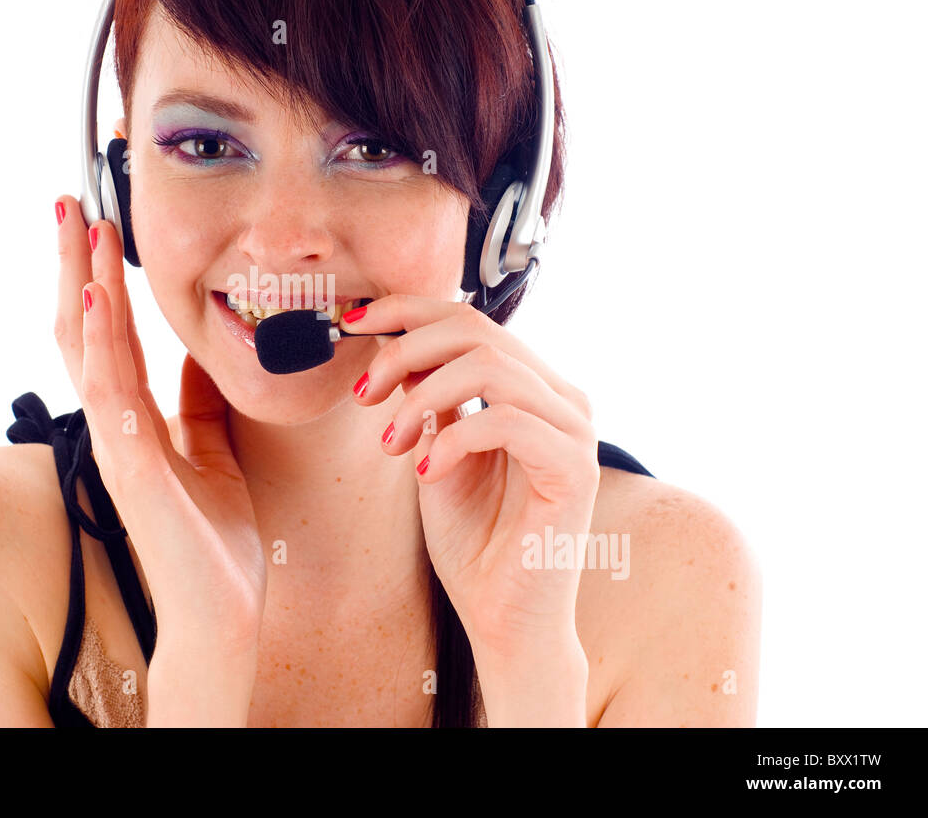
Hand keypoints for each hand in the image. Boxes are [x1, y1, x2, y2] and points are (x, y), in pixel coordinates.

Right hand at [53, 196, 267, 656]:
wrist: (223, 610)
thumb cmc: (215, 540)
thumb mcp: (214, 451)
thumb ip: (199, 404)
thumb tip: (199, 355)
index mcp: (134, 420)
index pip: (107, 335)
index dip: (98, 278)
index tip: (99, 225)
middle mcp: (116, 425)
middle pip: (82, 330)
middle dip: (73, 264)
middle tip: (68, 201)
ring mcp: (118, 444)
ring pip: (88, 350)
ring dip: (81, 283)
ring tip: (80, 226)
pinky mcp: (132, 467)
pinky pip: (112, 395)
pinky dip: (100, 344)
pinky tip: (94, 298)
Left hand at [342, 294, 599, 654]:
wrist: (504, 619)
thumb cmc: (475, 543)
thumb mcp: (434, 453)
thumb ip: (428, 401)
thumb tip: (397, 350)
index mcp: (529, 389)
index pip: (470, 319)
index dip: (407, 309)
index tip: (353, 322)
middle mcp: (558, 399)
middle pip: (477, 330)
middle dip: (405, 351)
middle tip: (364, 393)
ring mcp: (572, 430)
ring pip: (488, 367)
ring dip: (422, 397)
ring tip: (390, 442)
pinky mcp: (574, 468)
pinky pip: (505, 421)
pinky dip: (452, 439)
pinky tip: (424, 472)